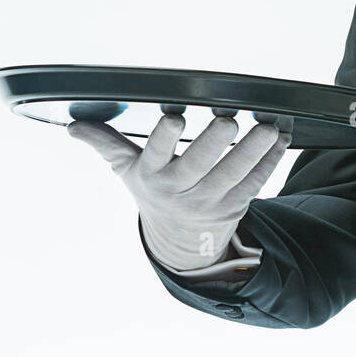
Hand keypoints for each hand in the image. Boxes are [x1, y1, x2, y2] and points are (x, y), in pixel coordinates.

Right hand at [68, 113, 289, 270]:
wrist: (181, 238)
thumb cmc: (154, 189)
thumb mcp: (127, 170)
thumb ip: (106, 144)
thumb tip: (74, 126)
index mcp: (152, 176)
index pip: (156, 155)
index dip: (164, 139)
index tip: (174, 118)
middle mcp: (181, 189)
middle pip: (199, 165)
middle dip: (214, 142)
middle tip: (228, 119)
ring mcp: (212, 198)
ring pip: (235, 174)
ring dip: (253, 150)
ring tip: (267, 127)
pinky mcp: (238, 203)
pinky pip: (257, 181)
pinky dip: (271, 160)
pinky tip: (281, 137)